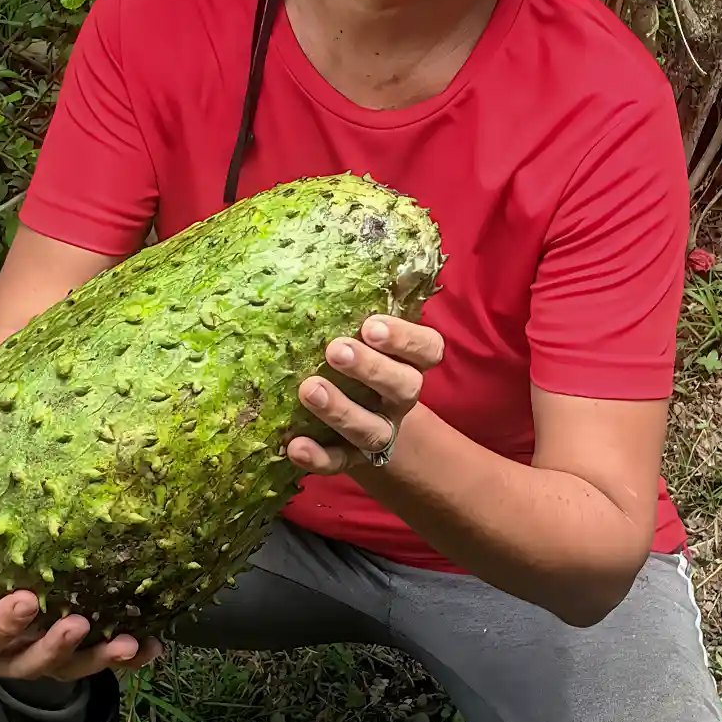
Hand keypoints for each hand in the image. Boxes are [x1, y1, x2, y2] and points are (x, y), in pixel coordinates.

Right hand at [0, 523, 159, 680]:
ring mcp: (31, 653)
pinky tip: (154, 646)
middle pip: (26, 664)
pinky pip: (93, 657)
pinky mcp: (62, 648)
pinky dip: (125, 657)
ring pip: (65, 668)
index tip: (27, 601)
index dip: (1, 628)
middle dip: (55, 649)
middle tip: (80, 625)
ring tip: (129, 644)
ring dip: (98, 659)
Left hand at [289, 312, 443, 476]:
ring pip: (371, 429)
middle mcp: (400, 398)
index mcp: (410, 363)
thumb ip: (353, 310)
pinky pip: (339, 462)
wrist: (361, 424)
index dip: (405, 339)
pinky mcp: (351, 458)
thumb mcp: (365, 337)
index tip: (371, 325)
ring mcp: (379, 431)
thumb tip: (313, 259)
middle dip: (371, 368)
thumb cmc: (358, 363)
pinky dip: (318, 457)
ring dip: (340, 410)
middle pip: (402, 387)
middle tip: (336, 349)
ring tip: (308, 389)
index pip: (427, 349)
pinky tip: (295, 446)